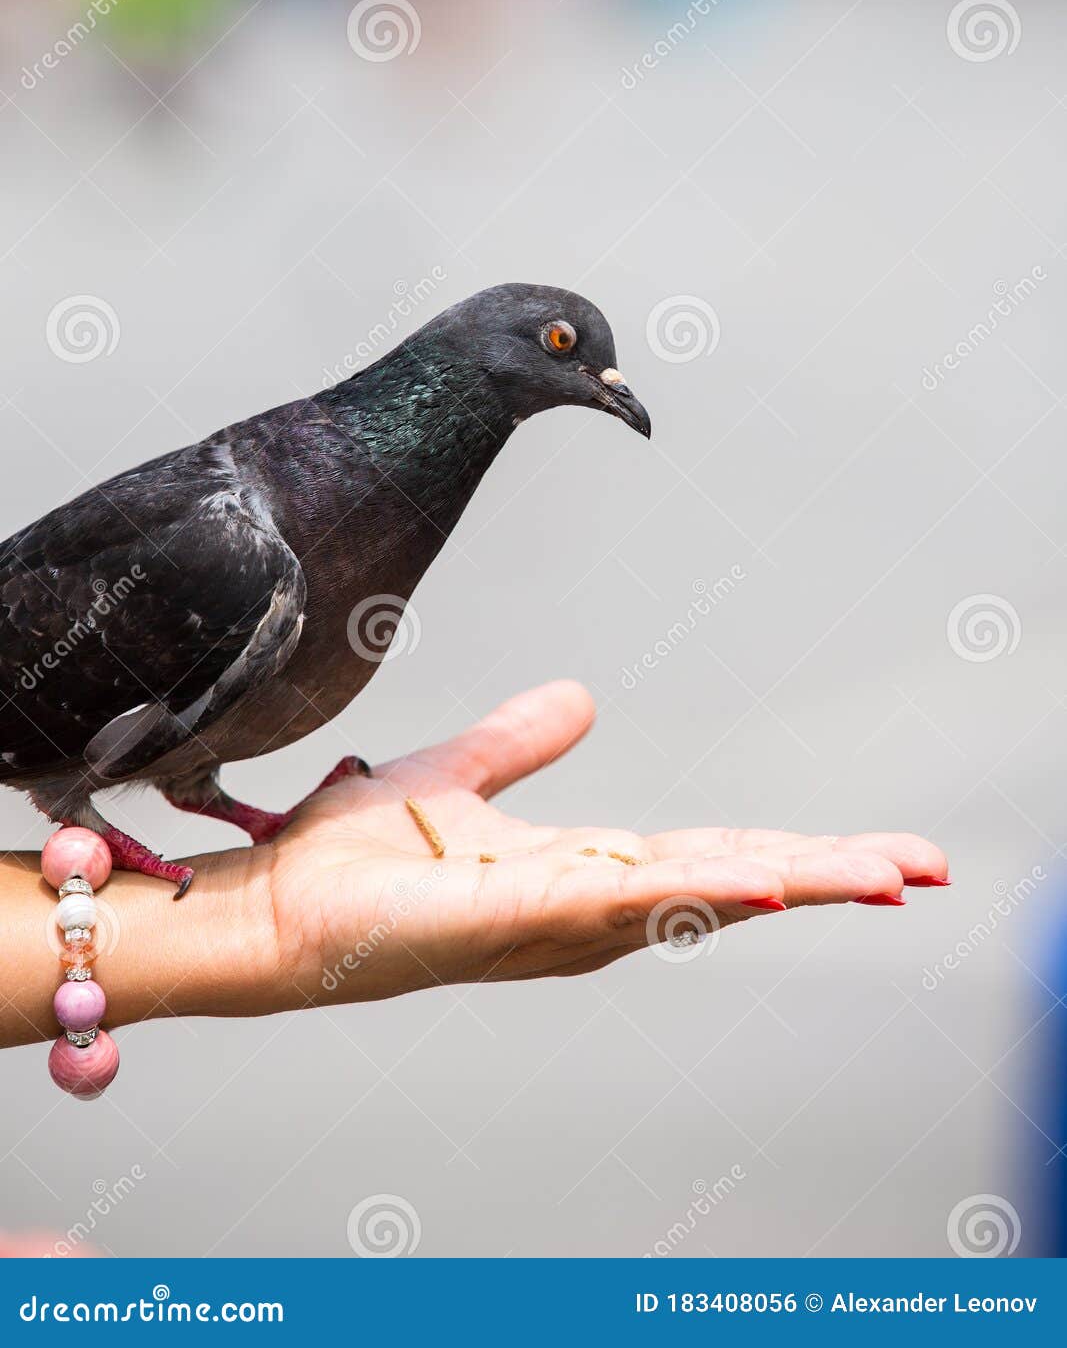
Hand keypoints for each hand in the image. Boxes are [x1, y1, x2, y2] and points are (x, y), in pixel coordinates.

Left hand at [262, 681, 949, 1010]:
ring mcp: (551, 921)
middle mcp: (585, 909)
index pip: (717, 857)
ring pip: (693, 898)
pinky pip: (609, 903)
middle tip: (925, 868)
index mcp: (586, 872)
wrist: (275, 906)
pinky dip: (688, 892)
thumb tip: (584, 695)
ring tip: (880, 874)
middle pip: (731, 886)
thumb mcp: (459, 780)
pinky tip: (758, 880)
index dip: (803, 855)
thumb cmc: (359, 861)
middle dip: (829, 877)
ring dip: (790, 883)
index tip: (886, 854)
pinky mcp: (504, 920)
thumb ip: (519, 741)